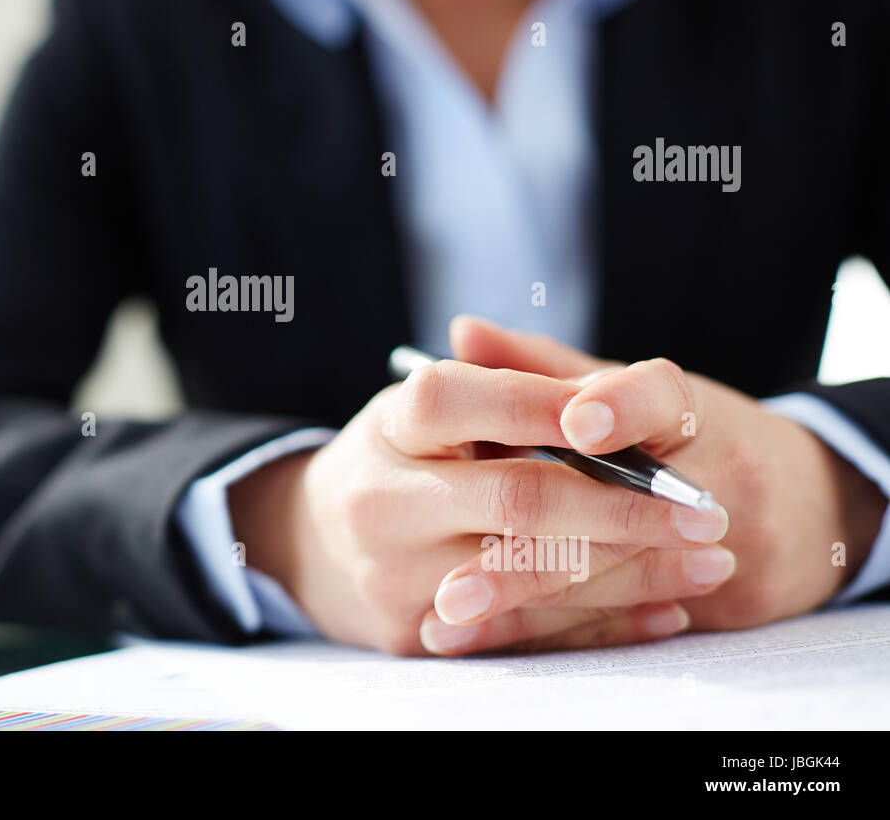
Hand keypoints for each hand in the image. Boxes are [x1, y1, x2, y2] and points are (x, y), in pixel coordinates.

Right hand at [228, 346, 732, 655]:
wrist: (312, 544)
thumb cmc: (399, 459)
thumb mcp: (433, 408)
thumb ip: (513, 384)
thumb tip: (603, 395)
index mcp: (392, 425)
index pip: (469, 400)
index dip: (553, 408)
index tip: (650, 421)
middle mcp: (381, 499)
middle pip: (518, 500)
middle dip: (627, 509)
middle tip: (707, 514)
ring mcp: (392, 573)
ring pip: (533, 578)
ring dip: (633, 575)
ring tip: (708, 564)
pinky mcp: (410, 633)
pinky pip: (523, 634)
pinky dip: (600, 622)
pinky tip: (661, 609)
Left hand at [431, 316, 887, 644]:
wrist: (806, 505)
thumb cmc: (686, 436)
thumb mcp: (625, 390)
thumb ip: (541, 367)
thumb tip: (460, 332)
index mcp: (688, 409)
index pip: (662, 397)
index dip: (621, 406)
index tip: (576, 419)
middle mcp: (720, 476)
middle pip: (623, 502)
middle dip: (537, 532)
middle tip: (452, 568)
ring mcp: (729, 545)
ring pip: (615, 572)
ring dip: (523, 596)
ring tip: (444, 608)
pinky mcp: (729, 601)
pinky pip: (626, 620)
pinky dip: (544, 630)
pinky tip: (469, 637)